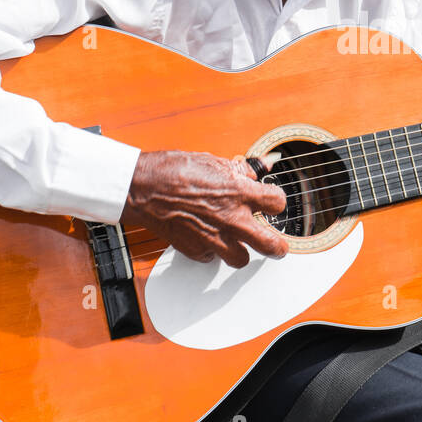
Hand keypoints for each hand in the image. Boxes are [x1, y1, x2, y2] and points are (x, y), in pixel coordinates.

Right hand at [121, 150, 287, 267]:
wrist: (144, 188)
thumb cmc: (174, 171)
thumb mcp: (214, 162)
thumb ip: (240, 171)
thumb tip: (256, 170)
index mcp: (239, 194)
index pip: (277, 203)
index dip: (276, 202)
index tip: (272, 203)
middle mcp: (231, 219)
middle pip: (270, 245)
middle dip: (278, 247)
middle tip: (278, 247)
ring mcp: (214, 238)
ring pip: (241, 259)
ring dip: (242, 251)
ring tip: (239, 243)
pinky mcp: (196, 250)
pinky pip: (211, 257)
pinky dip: (212, 250)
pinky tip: (207, 237)